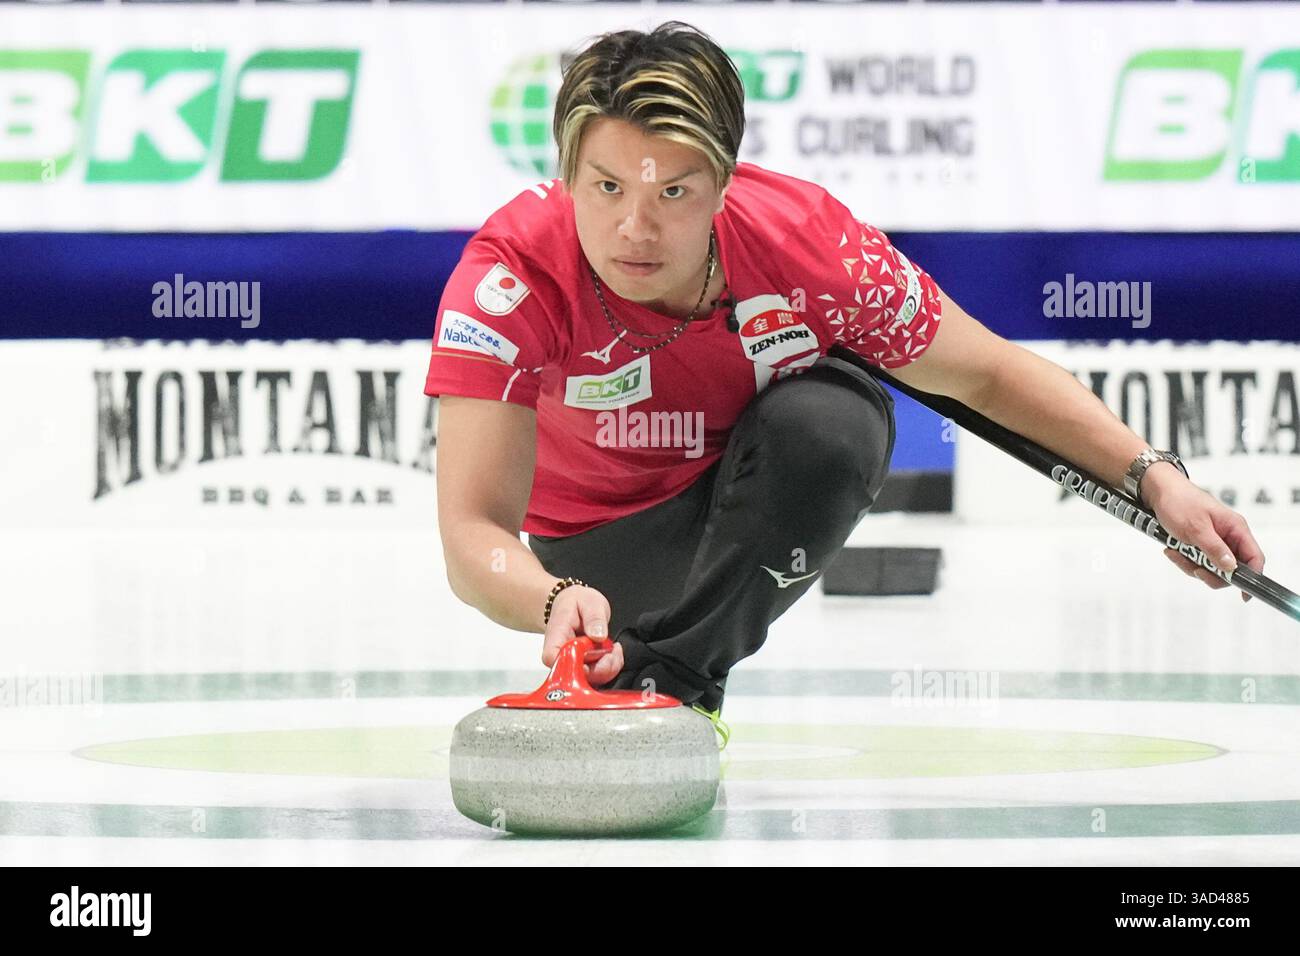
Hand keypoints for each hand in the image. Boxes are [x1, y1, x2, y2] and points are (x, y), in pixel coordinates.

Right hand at [541, 584, 624, 684]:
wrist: (572, 605)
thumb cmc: (575, 604)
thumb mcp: (589, 602)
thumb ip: (594, 618)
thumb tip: (598, 635)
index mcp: (556, 638)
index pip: (556, 661)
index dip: (578, 664)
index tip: (594, 651)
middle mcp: (560, 657)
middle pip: (577, 676)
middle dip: (602, 666)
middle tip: (611, 648)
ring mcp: (571, 666)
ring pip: (590, 680)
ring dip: (609, 666)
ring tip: (612, 647)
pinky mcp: (582, 670)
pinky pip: (598, 677)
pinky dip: (610, 667)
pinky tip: (612, 652)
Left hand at [1143, 463, 1264, 602]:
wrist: (1157, 492)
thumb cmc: (1179, 503)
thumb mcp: (1196, 528)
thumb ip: (1214, 549)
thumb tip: (1231, 568)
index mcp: (1235, 529)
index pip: (1254, 557)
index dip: (1252, 577)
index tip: (1244, 594)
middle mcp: (1228, 536)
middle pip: (1231, 569)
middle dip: (1210, 572)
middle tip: (1194, 568)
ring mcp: (1214, 541)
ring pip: (1211, 568)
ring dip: (1191, 565)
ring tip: (1175, 552)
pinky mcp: (1199, 545)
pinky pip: (1197, 562)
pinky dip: (1184, 560)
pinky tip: (1171, 550)